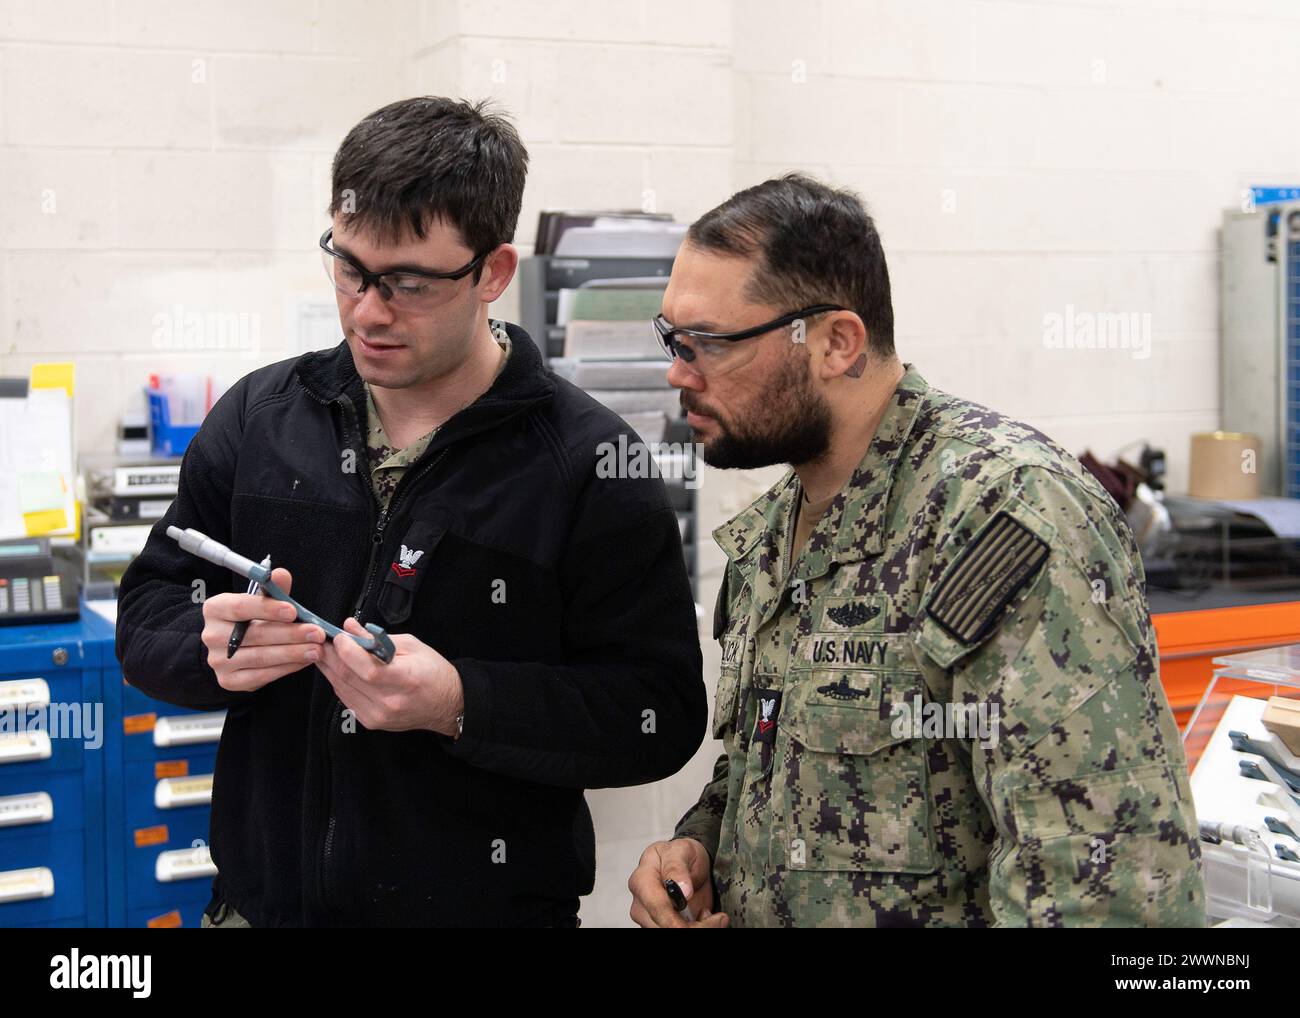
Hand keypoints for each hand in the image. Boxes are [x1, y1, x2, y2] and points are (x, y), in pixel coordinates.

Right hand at [201, 567, 324, 691]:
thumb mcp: (260, 599)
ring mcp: (218, 661)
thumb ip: (272, 588)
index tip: (293, 611)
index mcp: (215, 608)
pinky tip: (304, 661)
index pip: (241, 607)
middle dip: (291, 634)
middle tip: (317, 633)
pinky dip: (286, 668)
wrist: (234, 646)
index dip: (268, 609)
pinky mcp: (228, 681)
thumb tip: (280, 574)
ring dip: (293, 653)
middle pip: (255, 635)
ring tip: (316, 649)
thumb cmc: (251, 617)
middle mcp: (211, 635)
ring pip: (260, 657)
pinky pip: (261, 676)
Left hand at [314, 617, 463, 735]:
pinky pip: (346, 699)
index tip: (340, 636)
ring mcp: (379, 715)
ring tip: (328, 652)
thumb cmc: (433, 673)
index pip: (367, 668)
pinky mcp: (372, 721)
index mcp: (406, 679)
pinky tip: (339, 670)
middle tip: (324, 640)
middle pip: (348, 677)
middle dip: (331, 656)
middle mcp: (390, 701)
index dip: (347, 651)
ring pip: (341, 688)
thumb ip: (378, 637)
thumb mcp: (412, 646)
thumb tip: (350, 627)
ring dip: (330, 668)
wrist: (446, 704)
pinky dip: (339, 682)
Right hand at [628, 838, 727, 927]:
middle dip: (695, 927)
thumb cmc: (680, 855)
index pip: (656, 907)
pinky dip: (697, 928)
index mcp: (642, 880)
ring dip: (698, 928)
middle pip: (664, 927)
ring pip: (672, 932)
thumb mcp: (681, 850)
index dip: (676, 919)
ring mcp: (650, 918)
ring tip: (712, 915)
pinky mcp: (661, 926)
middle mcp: (642, 904)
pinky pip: (680, 932)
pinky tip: (704, 919)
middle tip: (719, 918)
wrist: (687, 863)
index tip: (703, 916)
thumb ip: (677, 867)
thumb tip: (681, 889)